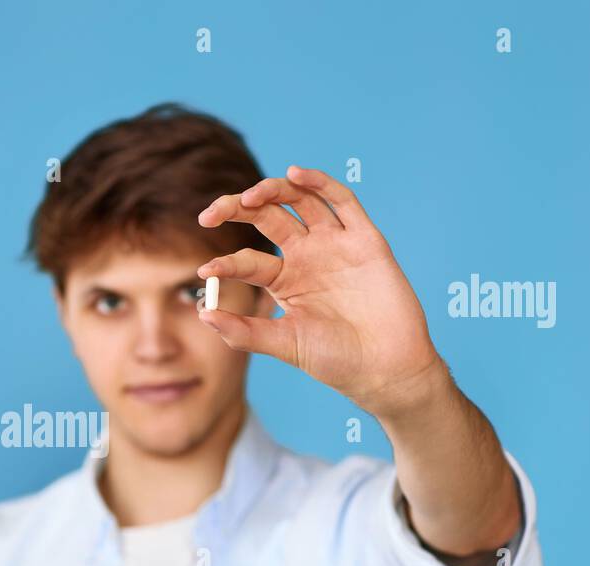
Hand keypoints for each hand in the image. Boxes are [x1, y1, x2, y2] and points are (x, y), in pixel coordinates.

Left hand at [197, 165, 445, 417]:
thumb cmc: (337, 360)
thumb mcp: (284, 344)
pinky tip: (297, 174)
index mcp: (284, 281)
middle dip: (237, 209)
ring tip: (251, 196)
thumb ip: (244, 332)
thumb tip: (203, 314)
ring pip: (300, 201)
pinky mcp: (364, 239)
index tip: (206, 271)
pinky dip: (320, 183)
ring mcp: (335, 245)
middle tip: (209, 215)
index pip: (248, 260)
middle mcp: (306, 257)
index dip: (226, 263)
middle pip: (267, 217)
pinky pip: (343, 201)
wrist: (386, 368)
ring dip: (273, 190)